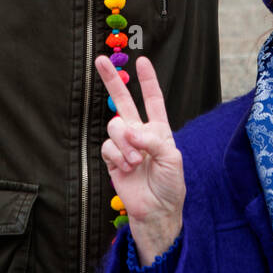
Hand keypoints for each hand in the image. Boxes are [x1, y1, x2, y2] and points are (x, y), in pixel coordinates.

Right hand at [95, 54, 184, 266]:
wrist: (156, 211)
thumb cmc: (170, 185)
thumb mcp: (172, 159)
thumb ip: (152, 140)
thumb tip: (131, 131)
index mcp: (158, 130)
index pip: (153, 100)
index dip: (148, 81)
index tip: (142, 61)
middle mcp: (140, 133)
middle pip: (123, 101)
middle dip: (112, 80)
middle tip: (100, 60)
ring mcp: (125, 146)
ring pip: (114, 126)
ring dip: (124, 142)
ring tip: (135, 161)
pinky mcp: (113, 159)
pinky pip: (108, 147)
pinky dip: (117, 156)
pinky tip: (126, 168)